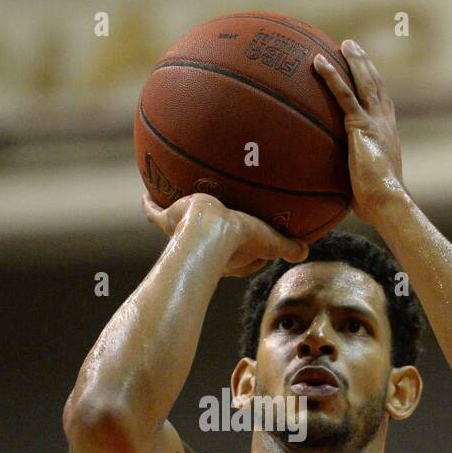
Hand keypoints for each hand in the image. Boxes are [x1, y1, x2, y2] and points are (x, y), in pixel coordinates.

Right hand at [142, 192, 307, 277]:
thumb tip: (306, 252)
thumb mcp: (268, 241)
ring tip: (181, 204)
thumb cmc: (237, 239)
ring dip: (180, 218)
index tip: (262, 240)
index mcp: (230, 256)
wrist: (206, 231)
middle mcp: (204, 248)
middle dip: (218, 235)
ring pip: (180, 227)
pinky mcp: (168, 220)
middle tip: (223, 223)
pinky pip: (154, 212)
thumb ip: (287, 247)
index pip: (246, 258)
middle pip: (213, 242)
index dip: (256, 253)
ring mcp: (182, 234)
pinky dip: (150, 204)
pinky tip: (145, 194)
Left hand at [312, 39, 405, 224]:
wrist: (388, 202)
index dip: (375, 85)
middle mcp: (386, 123)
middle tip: (354, 48)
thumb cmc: (378, 205)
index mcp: (388, 136)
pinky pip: (344, 95)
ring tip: (344, 44)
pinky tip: (318, 62)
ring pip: (364, 82)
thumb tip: (336, 198)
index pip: (383, 104)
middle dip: (366, 64)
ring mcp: (375, 122)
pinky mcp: (361, 126)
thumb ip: (355, 182)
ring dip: (354, 60)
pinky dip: (331, 76)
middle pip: (376, 85)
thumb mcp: (365, 189)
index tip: (368, 72)